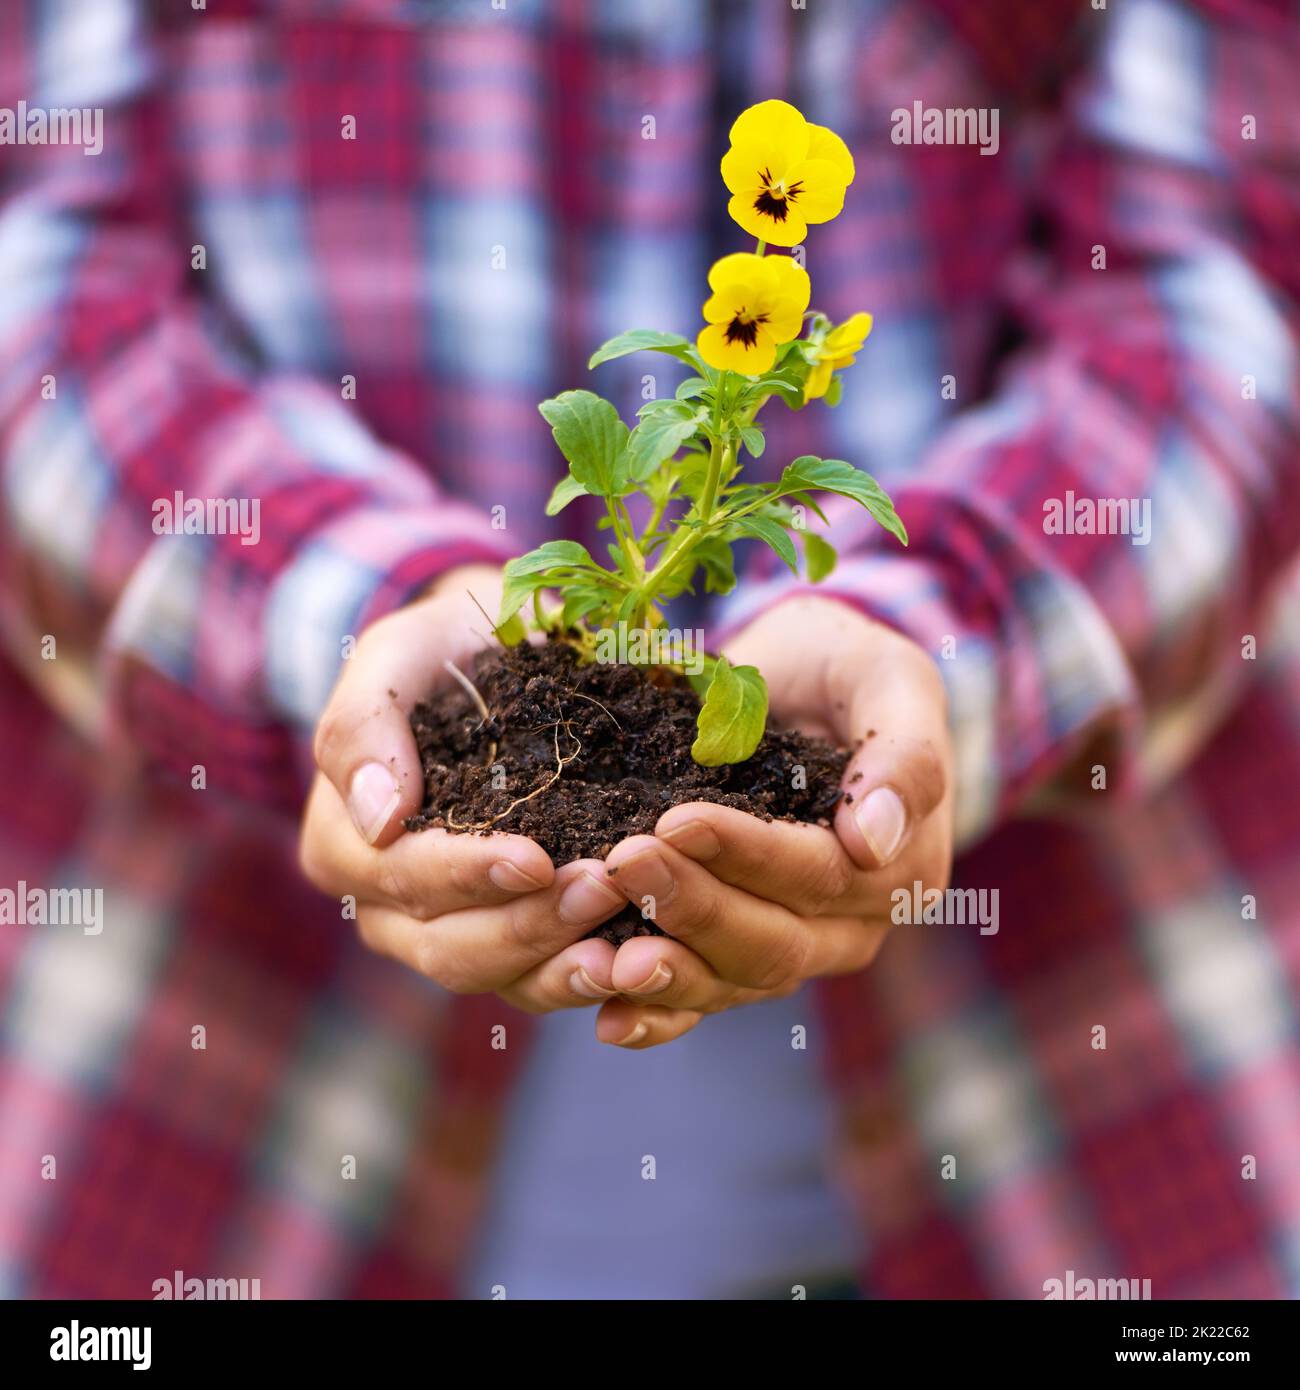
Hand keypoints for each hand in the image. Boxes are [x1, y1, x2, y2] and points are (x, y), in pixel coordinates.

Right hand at [299, 563, 628, 1010]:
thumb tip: (378, 817)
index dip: (464, 875)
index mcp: (345, 845)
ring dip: (564, 960)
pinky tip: (637, 962)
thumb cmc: (441, 655)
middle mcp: (389, 908)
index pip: (400, 878)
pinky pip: (542, 980)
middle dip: (528, 925)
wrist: (500, 661)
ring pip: (500, 975)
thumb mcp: (394, 657)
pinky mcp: (513, 944)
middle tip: (603, 888)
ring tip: (628, 943)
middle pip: (449, 945)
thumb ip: (363, 726)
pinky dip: (587, 977)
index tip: (534, 859)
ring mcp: (451, 934)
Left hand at [594, 594, 953, 1047]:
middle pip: (774, 941)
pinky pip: (703, 999)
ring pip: (733, 980)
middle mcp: (851, 926)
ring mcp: (794, 948)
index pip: (820, 875)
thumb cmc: (845, 671)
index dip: (749, 855)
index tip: (675, 821)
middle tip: (622, 864)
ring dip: (668, 972)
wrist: (796, 683)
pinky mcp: (737, 955)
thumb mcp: (887, 681)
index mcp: (901, 868)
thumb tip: (876, 841)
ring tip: (601, 959)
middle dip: (694, 908)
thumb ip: (904, 756)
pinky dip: (657, 1016)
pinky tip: (607, 1017)